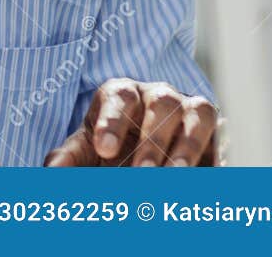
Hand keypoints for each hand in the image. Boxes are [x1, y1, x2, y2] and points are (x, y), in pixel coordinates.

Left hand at [44, 78, 218, 166]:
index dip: (112, 122)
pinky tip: (205, 178)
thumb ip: (69, 158)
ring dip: (188, 145)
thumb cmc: (110, 144)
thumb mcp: (86, 149)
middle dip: (152, 138)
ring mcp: (190, 108)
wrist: (143, 153)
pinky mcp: (215, 130)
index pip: (118, 97)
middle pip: (161, 102)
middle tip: (141, 172)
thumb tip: (51, 172)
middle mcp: (158, 94)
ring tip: (175, 176)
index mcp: (122, 93)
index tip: (103, 150)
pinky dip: (214, 157)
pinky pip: (220, 138)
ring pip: (198, 112)